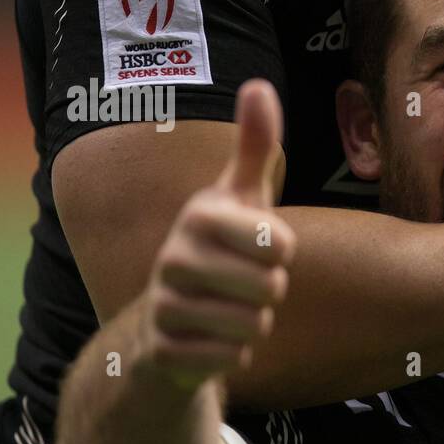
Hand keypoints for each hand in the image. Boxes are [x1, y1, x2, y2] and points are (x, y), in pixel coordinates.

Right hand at [139, 79, 296, 388]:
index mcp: (199, 215)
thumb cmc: (221, 247)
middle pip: (272, 288)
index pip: (280, 244)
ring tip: (227, 309)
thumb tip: (259, 85)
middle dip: (269, 292)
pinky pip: (232, 359)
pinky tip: (212, 339)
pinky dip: (234, 354)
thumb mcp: (242, 197)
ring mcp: (163, 306)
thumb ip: (254, 145)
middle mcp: (173, 257)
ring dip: (254, 324)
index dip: (280, 253)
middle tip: (242, 283)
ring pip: (255, 326)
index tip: (257, 246)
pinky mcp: (163, 351)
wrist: (167, 319)